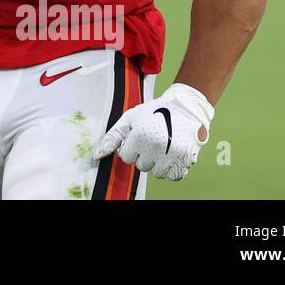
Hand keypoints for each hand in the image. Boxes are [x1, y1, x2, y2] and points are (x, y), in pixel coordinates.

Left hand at [95, 82, 213, 181]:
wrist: (184, 108)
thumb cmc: (154, 112)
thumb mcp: (130, 118)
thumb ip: (113, 136)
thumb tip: (97, 155)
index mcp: (140, 135)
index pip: (126, 157)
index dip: (130, 147)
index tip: (138, 137)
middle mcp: (156, 147)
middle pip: (141, 166)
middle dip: (143, 155)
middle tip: (151, 140)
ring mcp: (173, 155)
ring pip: (157, 173)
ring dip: (157, 163)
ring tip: (162, 145)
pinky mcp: (186, 160)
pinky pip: (173, 176)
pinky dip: (171, 168)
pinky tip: (171, 153)